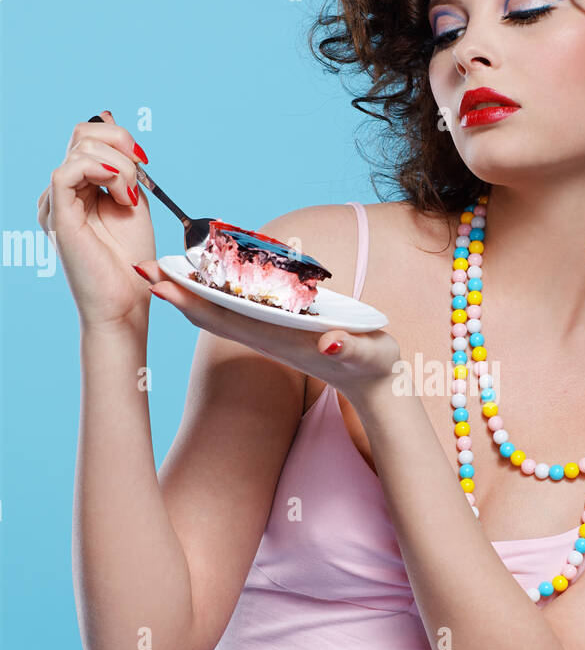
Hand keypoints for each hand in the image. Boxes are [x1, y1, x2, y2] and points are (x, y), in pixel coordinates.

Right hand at [37, 111, 156, 329]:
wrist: (126, 302)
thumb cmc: (130, 261)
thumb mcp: (133, 200)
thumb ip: (123, 166)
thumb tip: (108, 116)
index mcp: (78, 187)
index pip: (88, 136)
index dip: (119, 138)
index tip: (145, 162)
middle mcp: (61, 192)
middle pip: (83, 133)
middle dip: (121, 144)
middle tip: (140, 179)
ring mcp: (55, 203)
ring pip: (82, 148)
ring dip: (121, 166)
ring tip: (131, 198)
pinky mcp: (57, 215)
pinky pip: (67, 170)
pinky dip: (103, 172)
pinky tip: (122, 196)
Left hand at [133, 257, 402, 408]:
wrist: (374, 384)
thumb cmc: (372, 366)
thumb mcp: (368, 355)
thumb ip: (350, 347)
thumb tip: (330, 343)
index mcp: (279, 338)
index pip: (224, 316)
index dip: (190, 299)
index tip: (159, 282)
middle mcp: (266, 336)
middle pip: (211, 311)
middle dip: (178, 290)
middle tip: (144, 265)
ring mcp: (269, 333)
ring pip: (220, 309)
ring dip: (191, 290)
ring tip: (165, 265)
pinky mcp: (277, 328)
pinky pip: (236, 308)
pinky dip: (214, 291)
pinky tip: (204, 276)